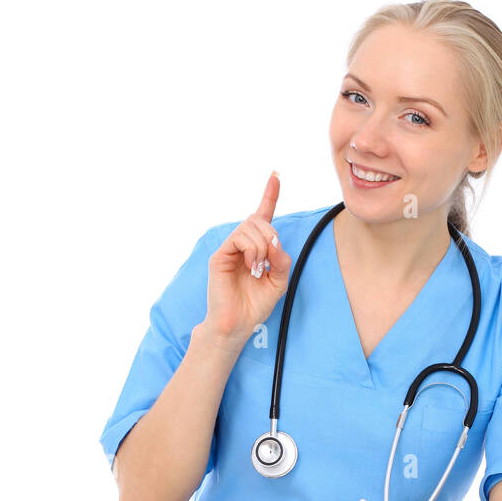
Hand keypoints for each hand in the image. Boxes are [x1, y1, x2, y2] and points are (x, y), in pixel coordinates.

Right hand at [200, 171, 291, 345]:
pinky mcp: (220, 256)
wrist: (237, 325)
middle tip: (271, 259)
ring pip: (250, 227)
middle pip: (259, 220)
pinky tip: (252, 265)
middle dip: (271, 235)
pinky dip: (252, 249)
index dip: (269, 195)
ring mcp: (229, 249)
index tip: (275, 175)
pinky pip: (239, 238)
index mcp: (255, 248)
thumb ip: (282, 261)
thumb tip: (275, 244)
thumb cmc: (255, 305)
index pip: (262, 215)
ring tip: (259, 268)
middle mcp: (241, 245)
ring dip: (262, 246)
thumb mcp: (278, 283)